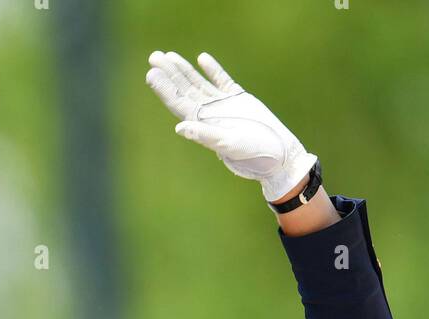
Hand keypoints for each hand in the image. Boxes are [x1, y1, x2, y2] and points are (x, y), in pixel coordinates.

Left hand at [146, 50, 316, 204]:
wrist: (277, 153)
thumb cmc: (252, 153)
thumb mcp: (228, 144)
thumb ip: (205, 135)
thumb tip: (179, 128)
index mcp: (203, 124)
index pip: (178, 103)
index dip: (164, 89)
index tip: (152, 74)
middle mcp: (209, 114)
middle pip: (184, 90)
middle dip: (169, 74)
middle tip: (154, 57)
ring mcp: (222, 105)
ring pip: (199, 83)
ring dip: (185, 70)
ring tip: (170, 56)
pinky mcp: (238, 98)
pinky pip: (221, 81)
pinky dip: (212, 70)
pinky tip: (202, 59)